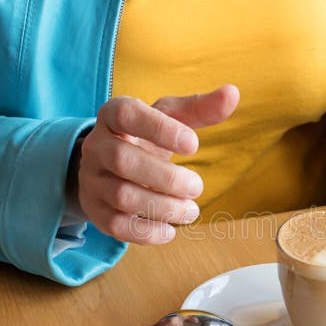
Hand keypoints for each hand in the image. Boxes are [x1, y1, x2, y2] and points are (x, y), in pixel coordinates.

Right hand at [77, 85, 239, 243]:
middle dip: (167, 178)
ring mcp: (92, 180)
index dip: (160, 128)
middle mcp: (96, 147)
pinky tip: (170, 230)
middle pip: (123, 160)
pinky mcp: (96, 211)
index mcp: (113, 116)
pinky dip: (147, 232)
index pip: (126, 114)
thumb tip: (233, 93)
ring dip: (163, 206)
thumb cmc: (147, 138)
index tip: (194, 145)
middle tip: (198, 186)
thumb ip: (200, 108)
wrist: (110, 168)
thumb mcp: (170, 119)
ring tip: (191, 210)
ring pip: (122, 196)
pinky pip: (116, 226)